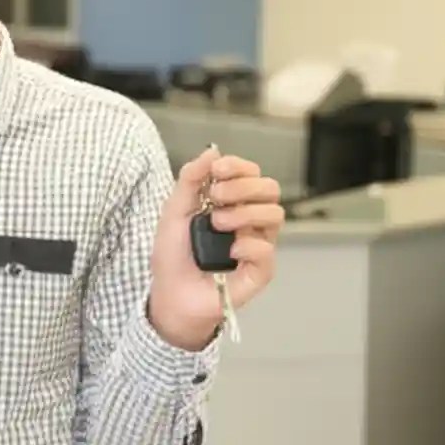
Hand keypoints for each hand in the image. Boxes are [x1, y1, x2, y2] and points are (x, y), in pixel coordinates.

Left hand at [148, 146, 283, 350]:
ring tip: (217, 224)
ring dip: (243, 213)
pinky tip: (228, 252)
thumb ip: (190, 179)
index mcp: (232, 203)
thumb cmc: (173, 254)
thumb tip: (212, 151)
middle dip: (243, 186)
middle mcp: (249, 221)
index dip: (239, 166)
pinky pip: (267, 250)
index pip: (252, 173)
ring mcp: (257, 245)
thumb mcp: (174, 210)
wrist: (170, 293)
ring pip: (275, 214)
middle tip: (215, 198)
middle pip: (270, 188)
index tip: (217, 170)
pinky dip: (246, 245)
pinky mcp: (260, 271)